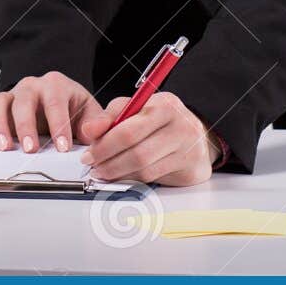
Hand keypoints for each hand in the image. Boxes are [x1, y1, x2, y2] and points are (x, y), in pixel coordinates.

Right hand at [0, 71, 102, 153]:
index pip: (56, 101)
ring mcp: (12, 97)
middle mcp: (31, 87)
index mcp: (56, 85)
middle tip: (31, 149)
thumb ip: (98, 123)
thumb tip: (92, 132)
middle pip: (24, 100)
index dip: (58, 124)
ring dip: (0, 125)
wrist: (61, 107)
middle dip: (26, 125)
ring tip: (4, 148)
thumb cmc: (74, 110)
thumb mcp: (91, 113)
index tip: (62, 148)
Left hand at [77, 91, 216, 185]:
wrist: (196, 136)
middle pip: (136, 153)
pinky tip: (123, 174)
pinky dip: (133, 178)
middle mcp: (181, 127)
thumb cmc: (161, 121)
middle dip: (108, 161)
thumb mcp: (135, 108)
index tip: (89, 152)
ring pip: (144, 169)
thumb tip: (89, 130)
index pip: (128, 130)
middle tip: (94, 165)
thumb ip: (110, 117)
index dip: (104, 144)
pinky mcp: (190, 170)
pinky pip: (154, 178)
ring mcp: (188, 150)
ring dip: (118, 173)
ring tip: (104, 171)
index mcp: (165, 105)